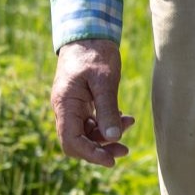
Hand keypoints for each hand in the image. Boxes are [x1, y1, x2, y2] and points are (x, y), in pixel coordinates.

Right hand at [48, 39, 132, 164]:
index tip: (111, 160)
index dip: (90, 154)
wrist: (88, 35)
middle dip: (100, 149)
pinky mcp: (81, 103)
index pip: (71, 141)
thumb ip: (107, 109)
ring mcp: (72, 106)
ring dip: (107, 136)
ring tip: (130, 123)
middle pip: (77, 141)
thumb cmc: (95, 54)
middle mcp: (64, 108)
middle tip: (125, 150)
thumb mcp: (104, 81)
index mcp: (65, 104)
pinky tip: (125, 117)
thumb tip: (112, 137)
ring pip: (86, 133)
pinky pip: (91, 122)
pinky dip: (107, 124)